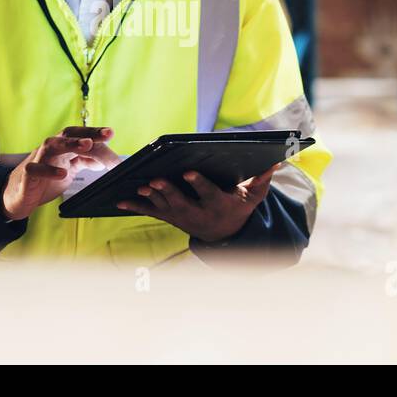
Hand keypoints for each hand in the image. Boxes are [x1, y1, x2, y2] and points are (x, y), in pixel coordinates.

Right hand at [2, 127, 115, 220]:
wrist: (18, 196)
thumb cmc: (44, 180)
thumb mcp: (68, 169)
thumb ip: (84, 162)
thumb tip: (105, 159)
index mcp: (62, 147)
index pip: (80, 135)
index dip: (95, 134)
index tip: (111, 133)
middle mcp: (50, 149)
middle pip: (69, 134)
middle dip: (88, 133)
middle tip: (107, 134)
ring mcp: (38, 159)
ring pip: (52, 146)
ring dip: (70, 144)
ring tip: (87, 145)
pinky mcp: (27, 175)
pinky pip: (36, 169)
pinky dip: (49, 170)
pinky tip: (63, 173)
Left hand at [117, 164, 280, 242]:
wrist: (224, 234)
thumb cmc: (238, 209)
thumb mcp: (253, 198)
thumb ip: (262, 181)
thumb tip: (277, 162)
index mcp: (217, 205)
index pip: (207, 194)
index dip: (198, 184)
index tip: (188, 172)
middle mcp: (197, 214)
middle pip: (180, 202)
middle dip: (168, 191)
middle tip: (155, 180)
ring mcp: (181, 217)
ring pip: (163, 207)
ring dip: (151, 198)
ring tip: (139, 187)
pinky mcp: (169, 217)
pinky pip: (150, 212)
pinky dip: (135, 206)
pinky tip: (119, 200)